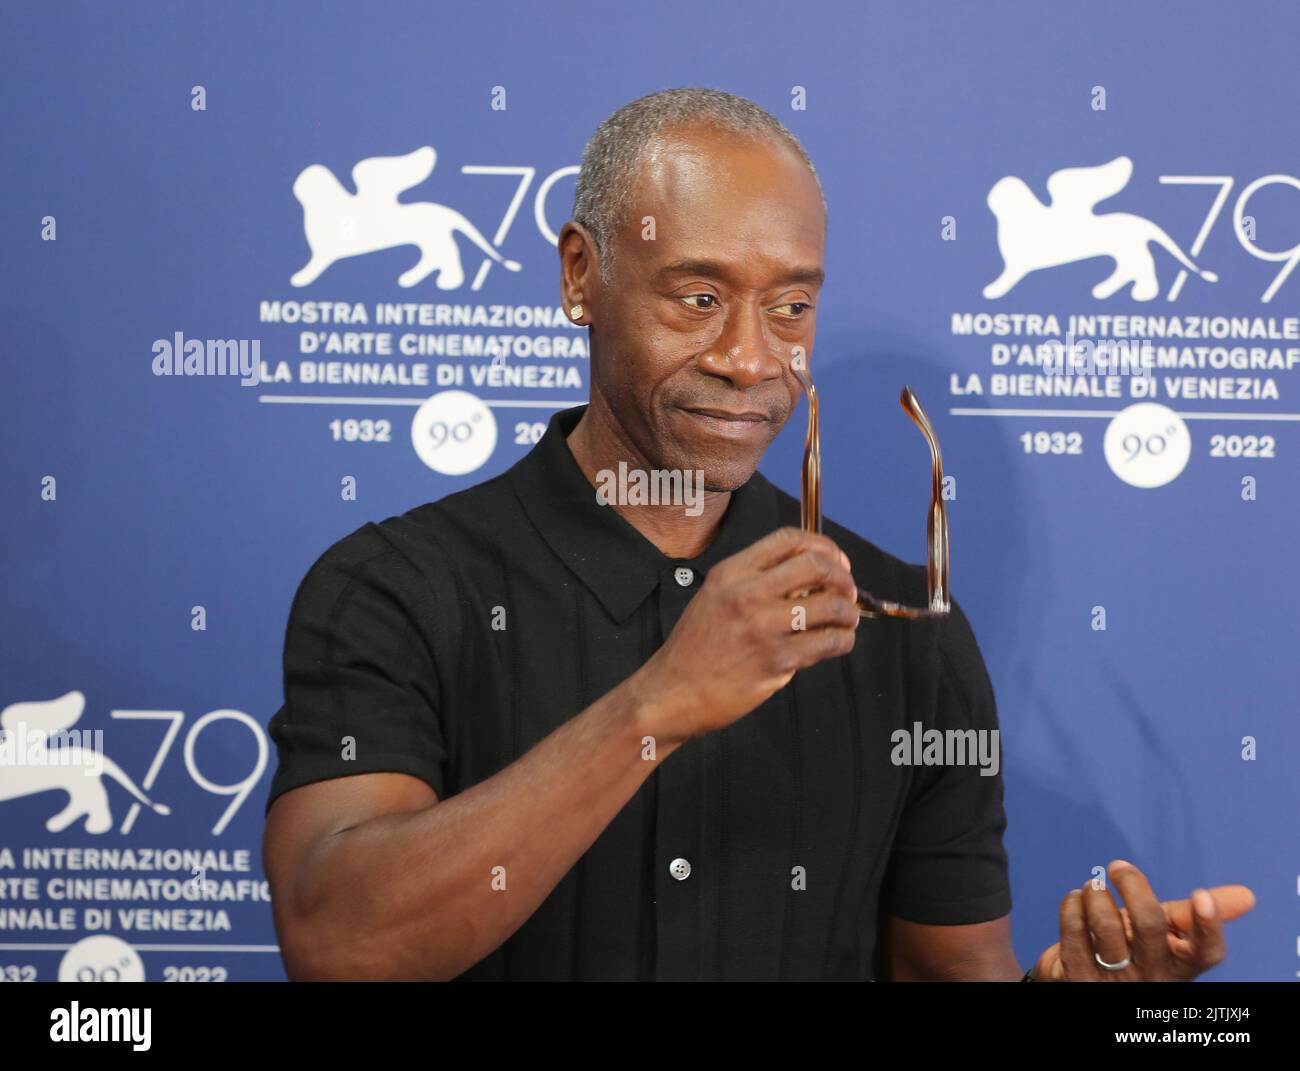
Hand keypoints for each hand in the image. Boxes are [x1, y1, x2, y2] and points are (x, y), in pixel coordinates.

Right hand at [633, 526, 858, 743]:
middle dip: (843, 577)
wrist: (671, 693)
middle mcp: (747, 593)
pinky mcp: (776, 661)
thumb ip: (756, 582)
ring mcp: (763, 628)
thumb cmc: (696, 648)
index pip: (789, 539)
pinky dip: (843, 640)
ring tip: (846, 620)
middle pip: (817, 566)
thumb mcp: (715, 597)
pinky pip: (828, 643)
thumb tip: (810, 578)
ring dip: (848, 613)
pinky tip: (837, 643)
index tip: (835, 561)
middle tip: (847, 592)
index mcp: (732, 572)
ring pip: (831, 606)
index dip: (823, 546)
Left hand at [1032, 859, 1255, 980]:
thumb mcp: (1166, 934)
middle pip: (1149, 926)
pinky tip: (1075, 899)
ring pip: (1106, 926)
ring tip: (1093, 886)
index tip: (1201, 894)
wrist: (1085, 978)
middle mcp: (1151, 978)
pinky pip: (1073, 932)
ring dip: (1095, 895)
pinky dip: (1072, 906)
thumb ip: (1195, 915)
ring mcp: (1114, 982)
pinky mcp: (1078, 978)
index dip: (1207, 926)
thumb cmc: (1133, 950)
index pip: (1205, 953)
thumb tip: (1247, 896)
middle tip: (1118, 867)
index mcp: (1180, 965)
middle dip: (1133, 885)